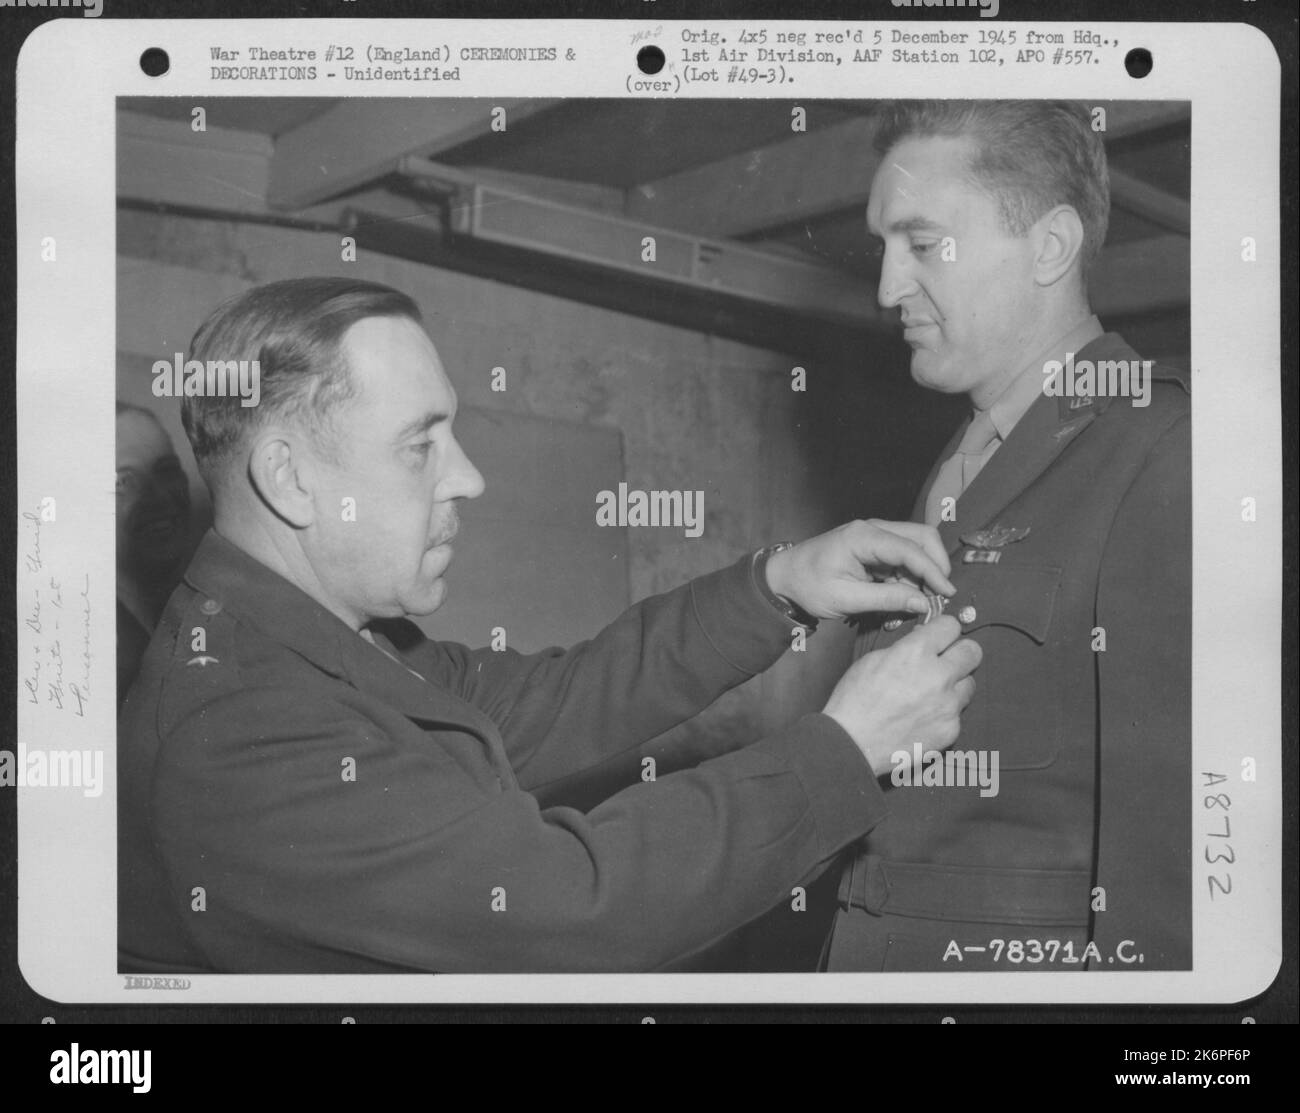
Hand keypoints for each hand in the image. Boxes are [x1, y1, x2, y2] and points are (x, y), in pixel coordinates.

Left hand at [764, 519, 955, 619]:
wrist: (783, 578)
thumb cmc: (808, 586)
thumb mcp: (846, 599)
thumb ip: (886, 599)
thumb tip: (922, 602)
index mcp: (864, 537)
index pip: (910, 549)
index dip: (933, 571)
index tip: (947, 593)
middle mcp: (873, 529)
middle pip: (921, 536)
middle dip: (936, 564)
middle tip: (940, 594)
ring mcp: (875, 536)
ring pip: (916, 546)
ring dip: (923, 572)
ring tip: (918, 601)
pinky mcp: (874, 547)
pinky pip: (903, 557)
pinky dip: (911, 575)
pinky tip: (905, 596)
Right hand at [822, 616, 980, 772]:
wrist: (852, 743)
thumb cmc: (855, 700)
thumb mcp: (873, 659)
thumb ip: (905, 647)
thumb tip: (924, 640)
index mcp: (916, 652)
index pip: (951, 625)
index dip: (943, 630)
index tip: (939, 636)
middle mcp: (939, 675)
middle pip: (973, 651)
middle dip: (960, 652)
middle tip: (946, 660)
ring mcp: (948, 704)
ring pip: (969, 684)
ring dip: (954, 685)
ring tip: (932, 693)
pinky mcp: (951, 729)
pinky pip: (957, 712)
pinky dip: (944, 712)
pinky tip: (923, 716)